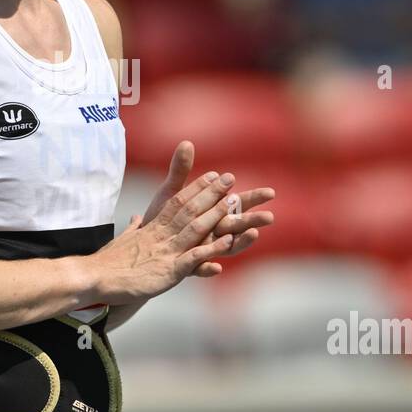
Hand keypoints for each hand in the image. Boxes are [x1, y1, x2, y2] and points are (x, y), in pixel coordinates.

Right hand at [92, 166, 242, 302]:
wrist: (93, 277)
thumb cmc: (107, 263)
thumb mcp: (123, 241)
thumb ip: (133, 230)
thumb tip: (136, 219)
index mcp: (152, 228)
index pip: (177, 202)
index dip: (195, 188)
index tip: (211, 174)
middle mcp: (161, 235)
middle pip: (189, 209)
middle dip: (211, 193)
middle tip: (229, 177)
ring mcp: (165, 252)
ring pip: (194, 228)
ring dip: (215, 215)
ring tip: (234, 202)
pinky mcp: (168, 271)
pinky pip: (193, 258)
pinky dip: (211, 250)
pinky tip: (227, 242)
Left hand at [140, 141, 274, 277]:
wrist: (140, 244)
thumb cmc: (160, 217)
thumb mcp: (171, 192)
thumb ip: (181, 171)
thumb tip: (187, 142)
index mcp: (211, 213)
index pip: (237, 204)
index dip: (254, 198)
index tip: (271, 192)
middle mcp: (210, 232)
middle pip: (236, 225)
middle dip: (253, 221)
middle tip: (270, 217)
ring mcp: (200, 249)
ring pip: (224, 248)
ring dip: (239, 243)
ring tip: (251, 236)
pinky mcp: (185, 265)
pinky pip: (198, 268)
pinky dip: (207, 268)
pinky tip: (215, 267)